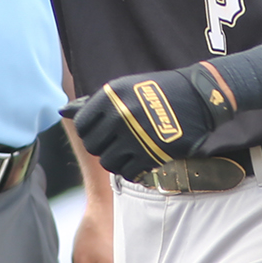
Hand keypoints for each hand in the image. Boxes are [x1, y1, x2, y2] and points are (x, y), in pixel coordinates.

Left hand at [62, 64, 234, 179]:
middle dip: (102, 146)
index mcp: (110, 96)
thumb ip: (94, 103)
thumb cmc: (157, 91)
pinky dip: (131, 170)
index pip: (81, 125)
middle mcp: (120, 115)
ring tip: (130, 150)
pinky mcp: (152, 153)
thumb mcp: (124, 89)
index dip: (89, 131)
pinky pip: (127, 173)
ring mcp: (135, 136)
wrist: (199, 96)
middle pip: (92, 146)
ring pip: (108, 162)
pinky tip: (140, 159)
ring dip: (117, 160)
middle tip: (118, 141)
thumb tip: (63, 111)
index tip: (102, 131)